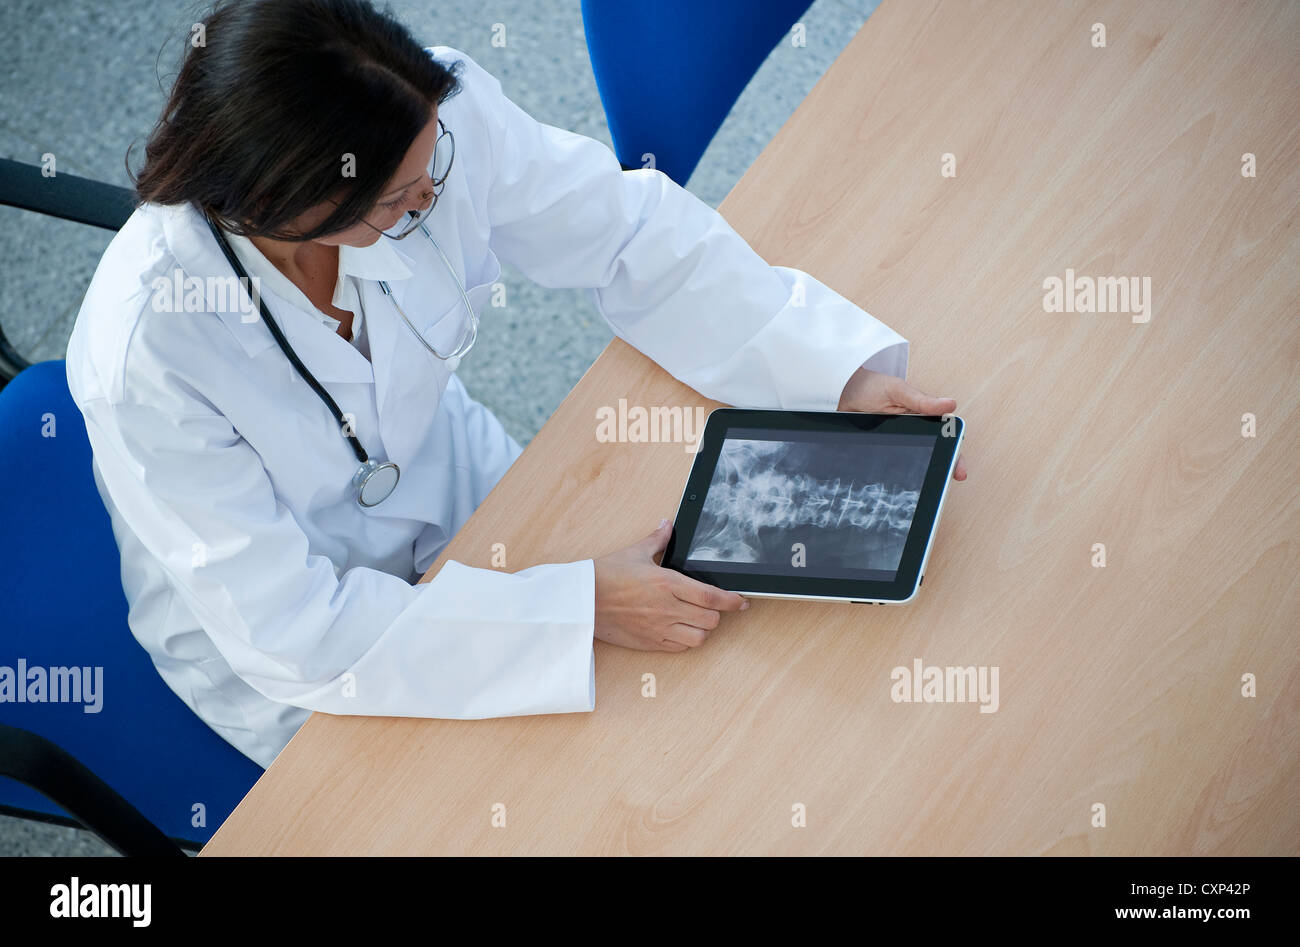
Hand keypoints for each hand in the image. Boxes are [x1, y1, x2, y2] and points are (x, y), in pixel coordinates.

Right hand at [593, 519, 748, 651]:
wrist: (581, 600)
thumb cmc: (605, 576)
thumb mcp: (634, 552)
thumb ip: (658, 539)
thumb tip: (668, 525)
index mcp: (667, 583)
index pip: (711, 596)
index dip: (732, 601)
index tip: (742, 601)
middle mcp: (667, 608)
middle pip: (711, 619)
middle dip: (717, 613)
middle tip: (714, 606)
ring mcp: (659, 628)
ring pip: (699, 637)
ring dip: (702, 629)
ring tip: (697, 619)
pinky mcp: (649, 642)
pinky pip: (680, 648)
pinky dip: (685, 640)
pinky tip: (680, 630)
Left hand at [837, 366, 968, 481]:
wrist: (842, 392)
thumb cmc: (872, 386)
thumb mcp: (898, 391)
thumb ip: (922, 401)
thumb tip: (950, 405)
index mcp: (923, 416)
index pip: (944, 437)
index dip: (953, 454)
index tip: (959, 469)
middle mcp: (913, 430)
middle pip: (933, 453)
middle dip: (942, 469)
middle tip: (945, 482)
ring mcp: (898, 440)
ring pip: (914, 460)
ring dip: (921, 473)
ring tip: (926, 486)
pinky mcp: (882, 448)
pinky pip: (892, 463)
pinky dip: (898, 472)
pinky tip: (902, 483)